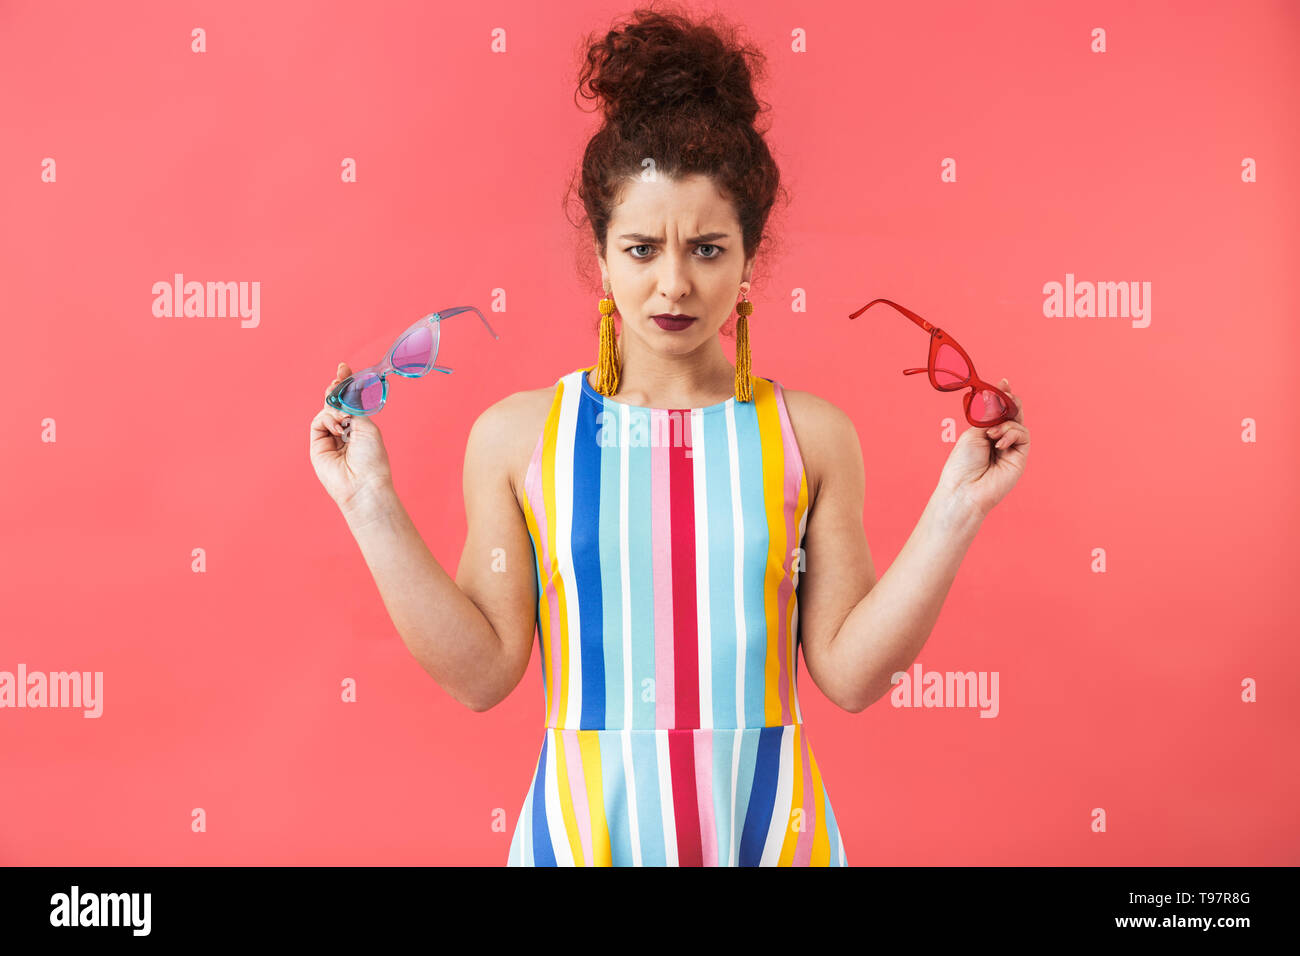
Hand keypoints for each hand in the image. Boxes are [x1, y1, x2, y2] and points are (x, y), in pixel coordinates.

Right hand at [309, 362, 394, 513]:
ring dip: (335, 407)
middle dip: (336, 388)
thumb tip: (340, 396)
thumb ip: (352, 408)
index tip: (344, 368)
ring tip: (345, 419)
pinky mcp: (317, 444)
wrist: (362, 483)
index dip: (345, 386)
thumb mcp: (366, 426)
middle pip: (335, 403)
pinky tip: (338, 428)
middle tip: (339, 376)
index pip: (350, 402)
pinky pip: (318, 421)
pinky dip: (328, 419)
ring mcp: (329, 438)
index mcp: (360, 427)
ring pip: (326, 410)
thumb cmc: (371, 458)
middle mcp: (344, 431)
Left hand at [935, 377, 1029, 517]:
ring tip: (991, 434)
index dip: (1002, 396)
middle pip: (1012, 413)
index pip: (998, 411)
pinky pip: (1023, 435)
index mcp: (985, 433)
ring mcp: (1011, 448)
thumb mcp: (973, 433)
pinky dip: (1012, 433)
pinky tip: (999, 443)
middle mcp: (999, 439)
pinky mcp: (1020, 457)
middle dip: (1010, 400)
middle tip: (1005, 391)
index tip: (1003, 383)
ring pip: (1019, 422)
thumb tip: (999, 396)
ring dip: (1006, 422)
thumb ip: (990, 416)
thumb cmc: (963, 464)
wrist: (965, 489)